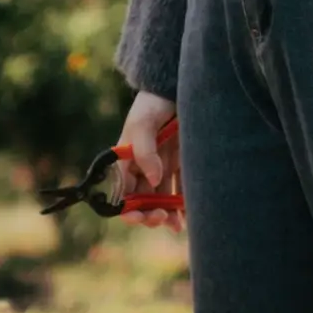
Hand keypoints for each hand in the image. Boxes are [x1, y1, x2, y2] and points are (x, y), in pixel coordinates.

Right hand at [117, 92, 182, 232]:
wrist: (176, 87)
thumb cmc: (153, 104)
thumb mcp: (142, 125)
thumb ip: (144, 152)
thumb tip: (153, 180)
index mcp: (127, 162)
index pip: (123, 194)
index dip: (128, 209)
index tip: (139, 216)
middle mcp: (144, 168)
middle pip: (143, 202)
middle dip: (149, 215)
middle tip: (161, 218)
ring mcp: (163, 167)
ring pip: (162, 200)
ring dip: (167, 216)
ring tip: (175, 224)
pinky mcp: (183, 164)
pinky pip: (182, 190)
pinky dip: (184, 205)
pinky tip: (189, 214)